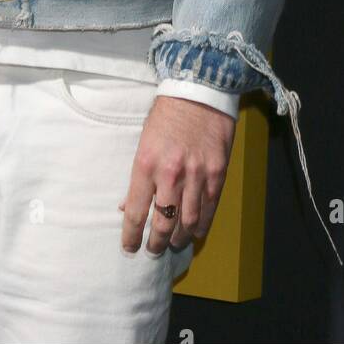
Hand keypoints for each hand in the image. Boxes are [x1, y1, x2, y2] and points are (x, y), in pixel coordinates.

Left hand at [118, 96, 235, 255]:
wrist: (198, 93)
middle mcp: (170, 174)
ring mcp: (196, 175)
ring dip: (179, 238)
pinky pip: (209, 208)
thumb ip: (138, 176)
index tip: (129, 248)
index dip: (131, 235)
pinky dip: (202, 225)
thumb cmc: (166, 116)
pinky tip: (196, 233)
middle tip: (153, 250)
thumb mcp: (143, 142)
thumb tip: (126, 205)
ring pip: (188, 220)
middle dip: (156, 242)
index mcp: (146, 165)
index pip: (135, 211)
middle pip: (162, 222)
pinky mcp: (217, 173)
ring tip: (173, 244)